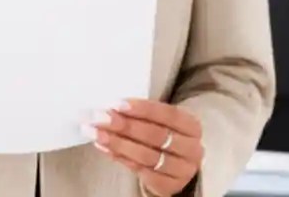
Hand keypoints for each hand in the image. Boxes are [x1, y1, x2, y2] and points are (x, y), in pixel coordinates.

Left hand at [85, 99, 202, 196]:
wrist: (174, 166)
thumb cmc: (163, 136)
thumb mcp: (160, 122)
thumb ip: (141, 115)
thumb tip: (109, 108)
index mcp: (192, 126)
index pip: (168, 114)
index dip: (142, 109)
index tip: (116, 104)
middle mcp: (192, 149)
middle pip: (156, 136)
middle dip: (125, 126)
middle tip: (100, 118)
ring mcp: (182, 170)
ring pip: (147, 156)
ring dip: (118, 143)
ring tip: (96, 133)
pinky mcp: (169, 185)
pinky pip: (141, 171)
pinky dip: (120, 158)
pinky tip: (104, 148)